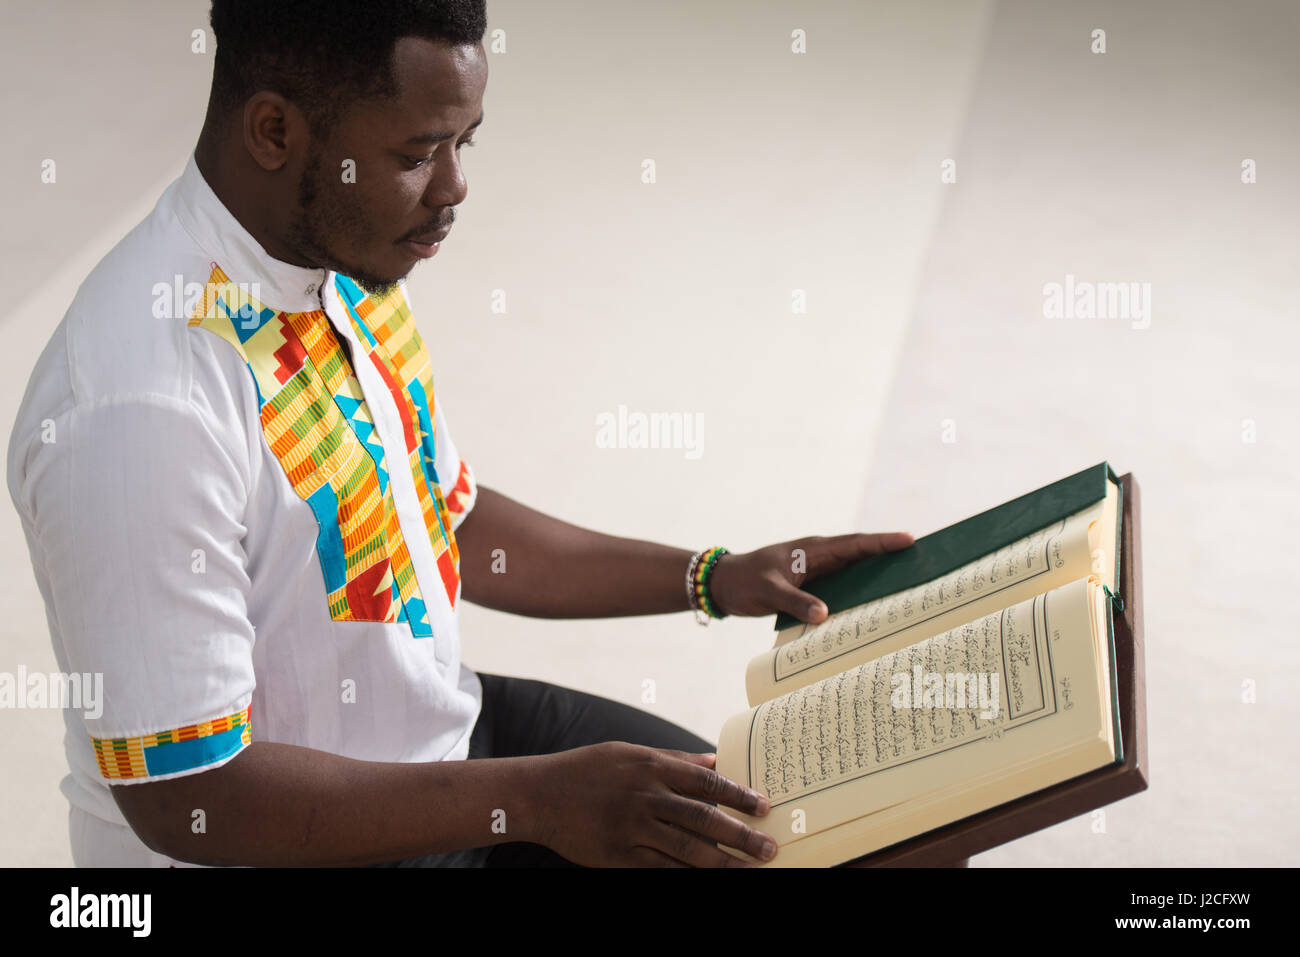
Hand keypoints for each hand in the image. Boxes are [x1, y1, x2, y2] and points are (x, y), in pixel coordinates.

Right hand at [531, 742, 775, 866]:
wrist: (540, 794)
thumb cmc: (588, 769)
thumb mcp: (630, 753)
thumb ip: (674, 759)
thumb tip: (714, 761)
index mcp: (652, 766)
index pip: (707, 782)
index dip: (739, 796)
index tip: (764, 807)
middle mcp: (646, 796)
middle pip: (704, 819)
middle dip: (741, 836)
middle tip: (769, 848)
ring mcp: (633, 828)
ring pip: (688, 849)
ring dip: (723, 862)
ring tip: (750, 869)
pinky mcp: (620, 855)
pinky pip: (662, 868)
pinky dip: (688, 875)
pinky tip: (709, 878)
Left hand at [707, 532, 914, 624]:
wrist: (724, 585)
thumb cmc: (745, 583)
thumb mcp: (768, 593)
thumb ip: (797, 603)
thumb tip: (825, 616)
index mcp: (812, 550)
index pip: (855, 544)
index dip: (882, 542)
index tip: (910, 540)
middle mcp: (819, 557)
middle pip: (862, 555)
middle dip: (891, 556)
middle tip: (924, 561)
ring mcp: (818, 571)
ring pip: (855, 571)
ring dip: (878, 575)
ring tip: (911, 583)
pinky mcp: (813, 586)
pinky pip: (843, 587)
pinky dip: (860, 592)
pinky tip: (876, 607)